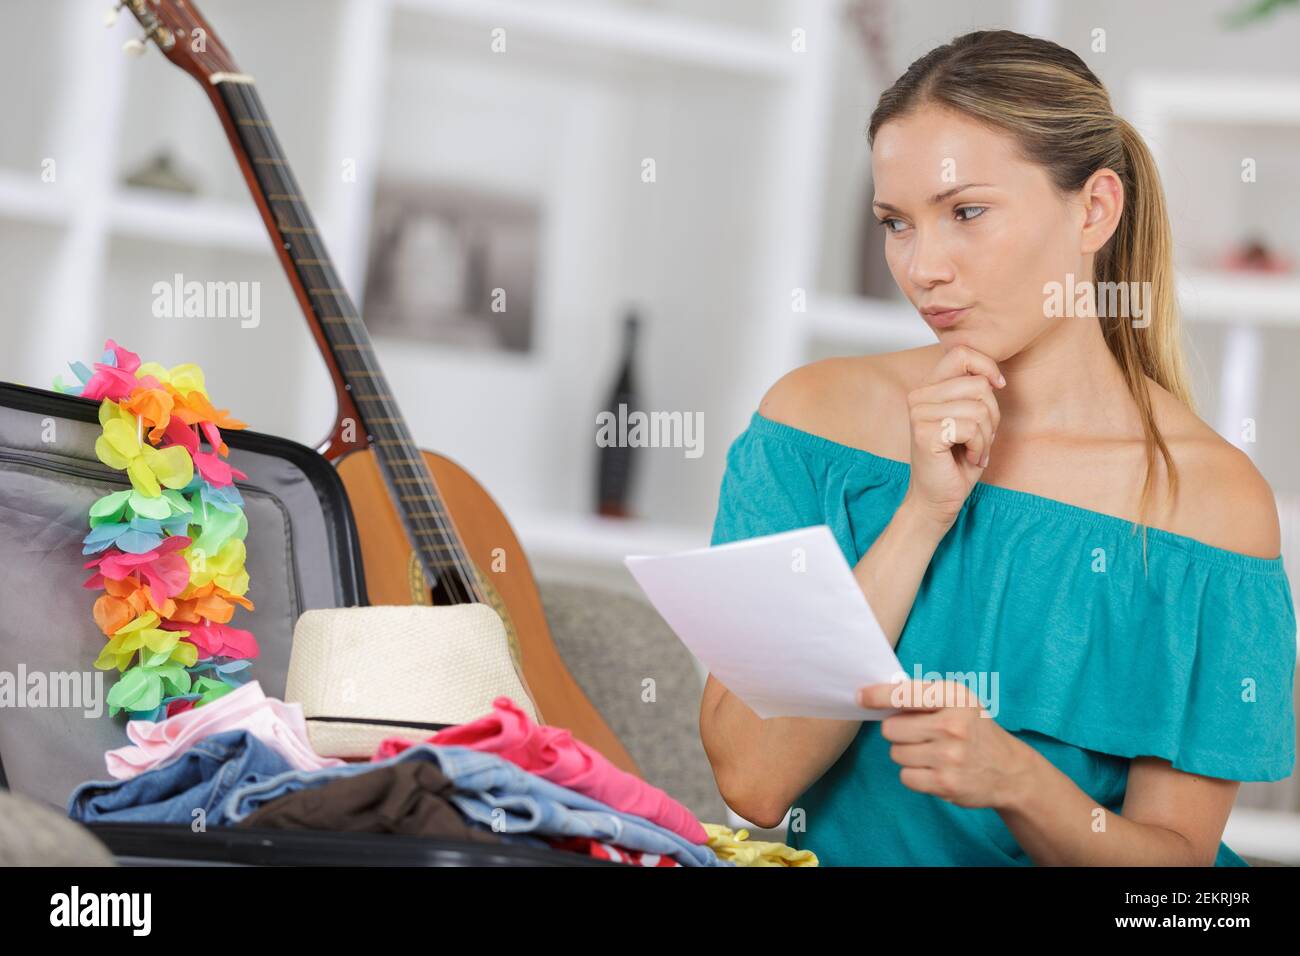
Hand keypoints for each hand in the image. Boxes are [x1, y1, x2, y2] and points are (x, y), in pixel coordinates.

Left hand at [857, 679, 1032, 809]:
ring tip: (932, 752)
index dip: (877, 696)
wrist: (1009, 770)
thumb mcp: (958, 701)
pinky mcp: (945, 784)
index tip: (860, 696)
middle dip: (898, 731)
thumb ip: (922, 695)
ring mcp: (949, 757)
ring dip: (907, 754)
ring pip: (896, 753)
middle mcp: (952, 726)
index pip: (903, 694)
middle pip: (891, 728)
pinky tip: (934, 769)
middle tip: (919, 734)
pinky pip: (905, 776)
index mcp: (954, 698)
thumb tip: (876, 696)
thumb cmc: (974, 729)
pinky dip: (914, 774)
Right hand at [904, 345, 1004, 528]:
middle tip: (980, 437)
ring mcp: (919, 413)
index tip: (998, 386)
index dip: (987, 366)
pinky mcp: (925, 433)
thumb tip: (994, 378)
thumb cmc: (955, 461)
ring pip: (979, 408)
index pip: (961, 354)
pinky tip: (968, 458)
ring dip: (986, 436)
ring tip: (973, 451)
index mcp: (928, 388)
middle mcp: (918, 396)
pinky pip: (972, 428)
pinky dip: (980, 448)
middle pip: (979, 385)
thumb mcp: (969, 418)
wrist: (936, 499)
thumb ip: (974, 392)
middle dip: (992, 415)